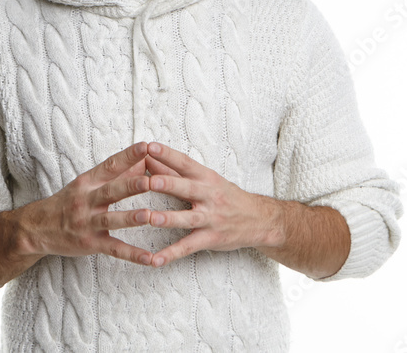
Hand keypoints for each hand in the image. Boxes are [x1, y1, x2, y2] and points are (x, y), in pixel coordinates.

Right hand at [19, 142, 154, 265]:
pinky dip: (131, 254)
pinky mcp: (90, 243)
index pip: (109, 166)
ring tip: (148, 216)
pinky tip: (149, 258)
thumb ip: (117, 174)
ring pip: (110, 220)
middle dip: (130, 186)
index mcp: (87, 182)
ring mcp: (87, 223)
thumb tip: (143, 160)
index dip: (127, 156)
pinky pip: (113, 249)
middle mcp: (86, 200)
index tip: (146, 146)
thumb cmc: (68, 202)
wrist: (37, 228)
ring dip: (130, 218)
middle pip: (110, 191)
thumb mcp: (87, 184)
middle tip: (149, 181)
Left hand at [143, 142, 279, 266]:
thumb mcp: (206, 180)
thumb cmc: (226, 196)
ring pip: (188, 218)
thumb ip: (175, 172)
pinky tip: (155, 260)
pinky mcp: (210, 239)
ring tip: (151, 219)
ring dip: (169, 218)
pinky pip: (189, 247)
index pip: (185, 163)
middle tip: (149, 180)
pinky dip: (172, 254)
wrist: (258, 219)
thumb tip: (148, 159)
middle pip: (187, 189)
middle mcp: (209, 196)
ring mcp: (210, 218)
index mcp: (207, 178)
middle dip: (168, 184)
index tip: (149, 146)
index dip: (168, 155)